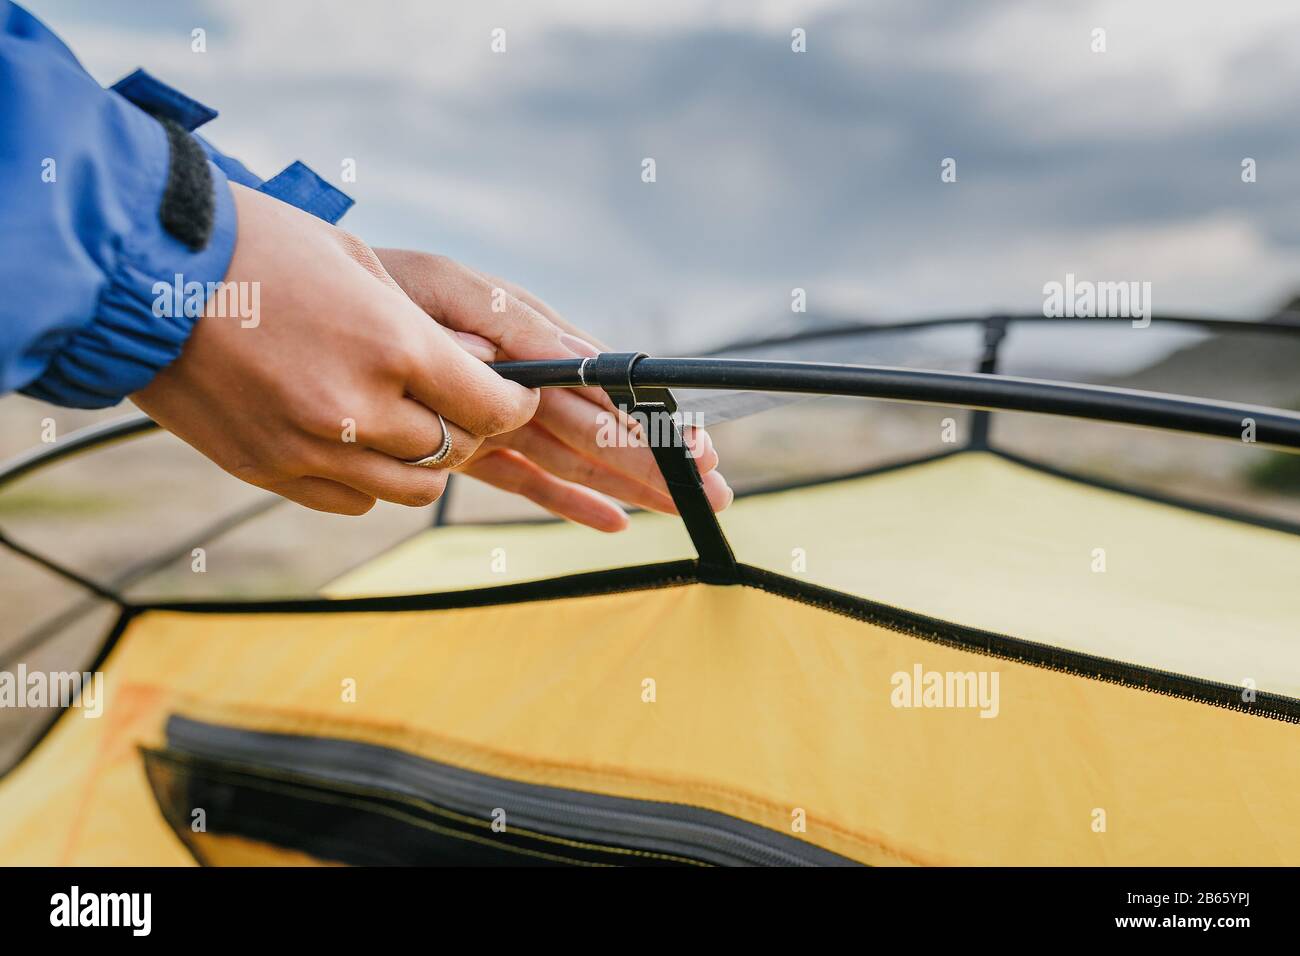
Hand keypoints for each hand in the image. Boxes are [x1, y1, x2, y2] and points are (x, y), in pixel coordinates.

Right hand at [133, 184, 537, 514]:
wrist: (143, 271)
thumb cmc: (259, 247)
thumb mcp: (359, 266)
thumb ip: (427, 328)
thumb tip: (484, 370)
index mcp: (393, 346)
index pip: (493, 409)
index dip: (516, 405)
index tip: (517, 395)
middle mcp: (357, 409)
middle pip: (457, 452)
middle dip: (472, 429)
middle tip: (462, 403)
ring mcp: (310, 449)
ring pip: (412, 489)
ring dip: (424, 460)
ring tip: (407, 422)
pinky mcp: (269, 471)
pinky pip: (353, 500)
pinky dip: (369, 477)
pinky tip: (353, 439)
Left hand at [374, 248, 732, 530]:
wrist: (317, 311)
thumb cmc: (385, 288)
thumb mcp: (448, 291)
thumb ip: (512, 328)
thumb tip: (577, 363)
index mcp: (529, 340)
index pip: (603, 388)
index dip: (649, 422)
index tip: (694, 449)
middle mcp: (523, 382)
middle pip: (600, 430)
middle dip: (658, 462)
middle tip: (714, 493)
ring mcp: (500, 417)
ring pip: (575, 458)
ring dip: (629, 484)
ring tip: (685, 508)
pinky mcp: (471, 446)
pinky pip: (526, 480)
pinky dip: (567, 501)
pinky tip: (613, 522)